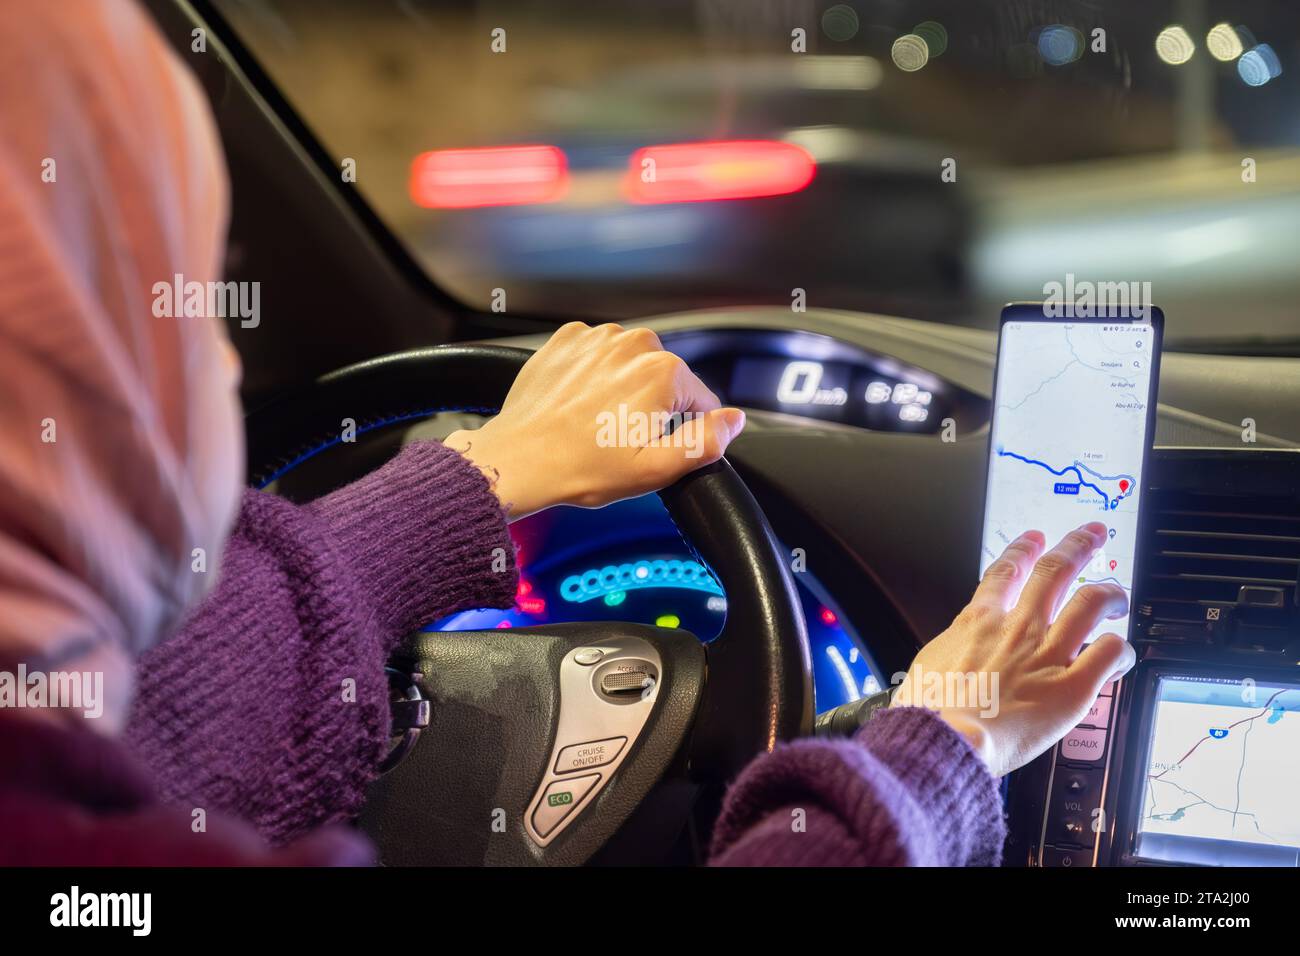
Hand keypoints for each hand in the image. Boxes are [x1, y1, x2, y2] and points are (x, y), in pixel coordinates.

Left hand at [445, 322, 745, 519]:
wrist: (518, 459)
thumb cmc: (582, 468)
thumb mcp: (656, 469)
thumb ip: (706, 442)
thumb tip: (734, 420)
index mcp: (664, 372)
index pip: (700, 400)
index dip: (683, 429)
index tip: (651, 446)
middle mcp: (634, 343)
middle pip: (665, 379)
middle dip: (652, 407)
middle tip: (620, 439)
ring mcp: (597, 337)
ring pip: (630, 365)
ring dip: (622, 389)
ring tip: (596, 422)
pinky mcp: (567, 339)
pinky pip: (597, 355)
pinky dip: (593, 375)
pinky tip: (578, 404)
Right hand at [891, 523, 1136, 776]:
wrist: (945, 737)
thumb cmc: (930, 709)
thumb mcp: (929, 663)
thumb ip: (953, 650)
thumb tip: (954, 654)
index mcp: (978, 621)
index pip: (1006, 571)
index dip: (1024, 549)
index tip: (1035, 539)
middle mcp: (1017, 628)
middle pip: (1055, 571)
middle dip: (1078, 546)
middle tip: (1093, 535)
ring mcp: (1047, 654)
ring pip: (1092, 602)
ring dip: (1110, 594)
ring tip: (1118, 597)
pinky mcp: (1074, 687)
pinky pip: (1111, 654)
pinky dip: (1121, 650)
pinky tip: (1120, 655)